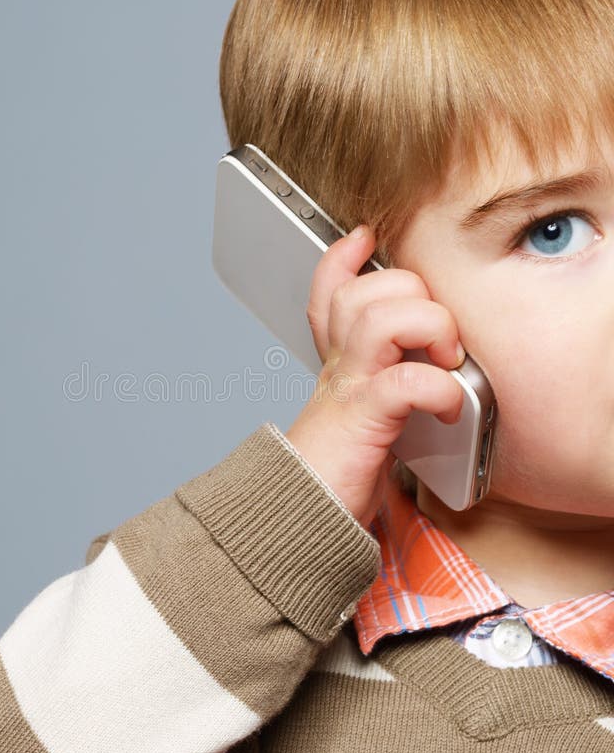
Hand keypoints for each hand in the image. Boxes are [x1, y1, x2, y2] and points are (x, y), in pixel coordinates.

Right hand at [285, 227, 465, 528]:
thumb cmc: (340, 469)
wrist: (304, 515)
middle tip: (439, 337)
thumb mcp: (361, 414)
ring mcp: (348, 388)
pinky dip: (439, 389)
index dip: (343, 257)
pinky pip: (404, 381)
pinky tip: (447, 407)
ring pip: (381, 317)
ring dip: (429, 327)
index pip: (329, 291)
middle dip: (416, 295)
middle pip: (365, 290)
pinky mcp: (362, 419)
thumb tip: (427, 367)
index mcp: (339, 361)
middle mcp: (339, 365)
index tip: (364, 237)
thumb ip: (384, 382)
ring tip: (444, 360)